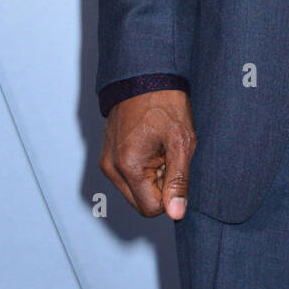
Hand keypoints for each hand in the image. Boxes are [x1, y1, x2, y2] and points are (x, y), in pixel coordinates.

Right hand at [99, 89, 195, 219]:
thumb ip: (178, 181)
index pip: (151, 209)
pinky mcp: (108, 155)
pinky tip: (150, 146)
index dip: (170, 195)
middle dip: (159, 186)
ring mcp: (107, 161)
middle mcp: (111, 168)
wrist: (145, 75)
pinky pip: (127, 176)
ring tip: (159, 149)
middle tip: (168, 156)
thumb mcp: (181, 142)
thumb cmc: (165, 104)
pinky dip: (142, 168)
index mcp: (127, 167)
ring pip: (134, 190)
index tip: (175, 169)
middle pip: (140, 202)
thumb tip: (176, 213)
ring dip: (151, 177)